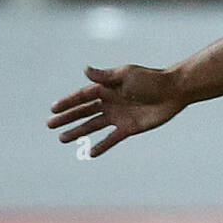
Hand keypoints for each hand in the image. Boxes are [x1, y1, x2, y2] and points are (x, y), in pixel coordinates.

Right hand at [47, 65, 185, 157]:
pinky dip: (101, 146)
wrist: (173, 91)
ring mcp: (118, 116)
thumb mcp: (126, 75)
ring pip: (93, 126)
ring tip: (63, 139)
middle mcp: (110, 102)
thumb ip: (105, 76)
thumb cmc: (150, 80)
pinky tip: (90, 153)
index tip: (53, 109)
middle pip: (84, 112)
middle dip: (67, 118)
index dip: (67, 102)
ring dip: (78, 132)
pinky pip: (111, 139)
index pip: (82, 96)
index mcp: (107, 88)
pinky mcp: (128, 128)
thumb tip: (85, 70)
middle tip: (50, 125)